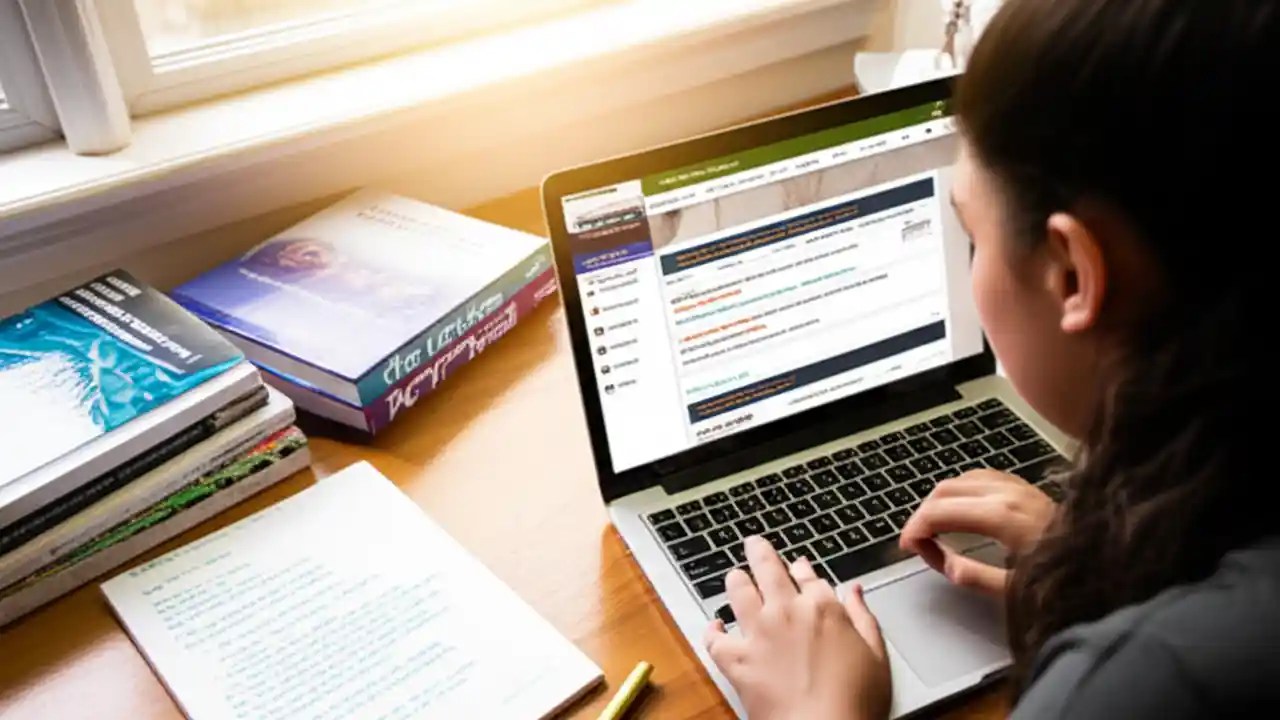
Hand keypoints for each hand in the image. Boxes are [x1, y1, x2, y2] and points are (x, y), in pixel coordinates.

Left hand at [703, 536, 890, 719]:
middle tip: (754, 544)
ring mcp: (757, 633)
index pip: (806, 574)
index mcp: (822, 607)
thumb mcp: (876, 656)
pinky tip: (714, 625)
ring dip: (736, 579)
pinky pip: (714, 637)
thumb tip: (855, 591)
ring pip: (737, 589)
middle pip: (767, 567)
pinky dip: (712, 629)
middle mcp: (786, 611)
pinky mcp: (736, 660)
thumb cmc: (855, 701)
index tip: (798, 566)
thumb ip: (864, 618)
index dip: (800, 567)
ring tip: (735, 576)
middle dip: (759, 551)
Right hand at [899, 469, 1055, 596]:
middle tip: (917, 542)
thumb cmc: (1067, 574)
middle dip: (922, 514)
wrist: (1110, 557)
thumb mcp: (1016, 588)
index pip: (939, 511)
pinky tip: (960, 508)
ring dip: (939, 500)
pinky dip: (960, 490)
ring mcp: (1017, 485)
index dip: (915, 528)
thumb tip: (946, 566)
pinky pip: (980, 476)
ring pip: (959, 479)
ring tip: (934, 527)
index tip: (908, 547)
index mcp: (1000, 516)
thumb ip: (974, 576)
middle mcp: (1006, 492)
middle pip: (943, 490)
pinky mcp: (1025, 486)